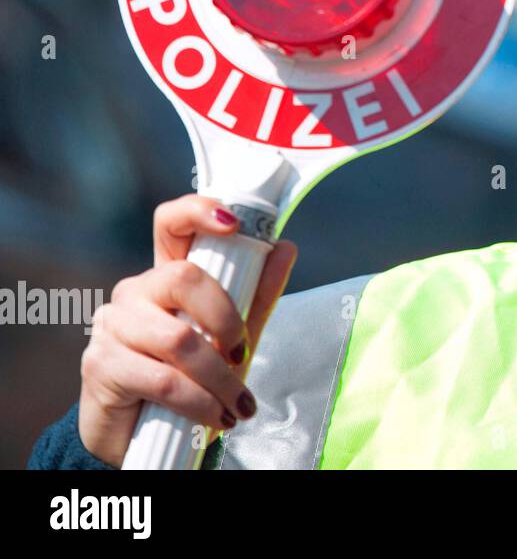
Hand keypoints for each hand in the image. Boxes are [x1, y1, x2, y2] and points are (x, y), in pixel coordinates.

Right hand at [77, 194, 296, 466]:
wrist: (144, 435)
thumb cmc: (191, 377)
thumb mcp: (232, 337)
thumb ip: (256, 295)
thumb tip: (285, 247)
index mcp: (167, 276)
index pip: (171, 224)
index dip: (198, 211)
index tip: (233, 224)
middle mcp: (135, 291)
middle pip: (182, 277)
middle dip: (226, 319)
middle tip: (242, 355)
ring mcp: (113, 325)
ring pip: (178, 339)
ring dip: (220, 378)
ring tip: (238, 404)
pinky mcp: (101, 364)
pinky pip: (164, 379)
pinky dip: (200, 402)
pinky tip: (216, 417)